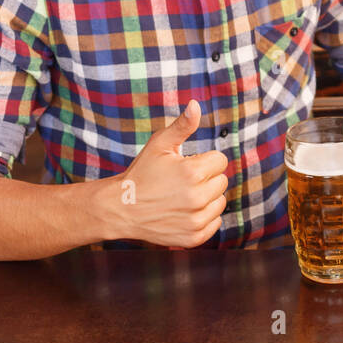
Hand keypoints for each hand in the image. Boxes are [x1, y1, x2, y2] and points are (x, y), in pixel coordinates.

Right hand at [106, 99, 229, 247]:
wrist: (120, 208)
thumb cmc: (141, 173)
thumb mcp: (159, 144)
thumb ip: (182, 125)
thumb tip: (195, 105)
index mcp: (192, 173)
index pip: (220, 161)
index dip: (203, 160)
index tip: (186, 165)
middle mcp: (197, 198)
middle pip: (222, 181)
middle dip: (205, 178)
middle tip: (181, 182)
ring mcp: (195, 220)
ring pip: (220, 202)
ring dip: (207, 198)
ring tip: (182, 197)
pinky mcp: (193, 238)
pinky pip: (215, 224)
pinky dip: (204, 218)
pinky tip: (185, 212)